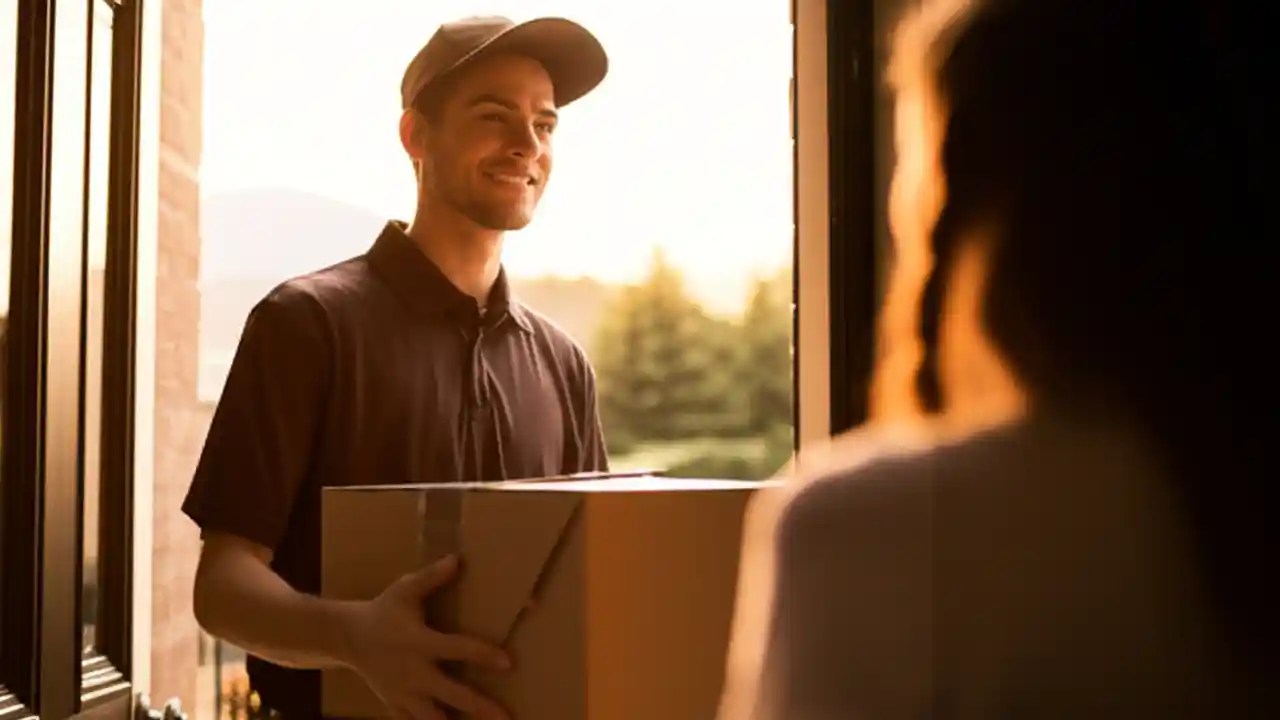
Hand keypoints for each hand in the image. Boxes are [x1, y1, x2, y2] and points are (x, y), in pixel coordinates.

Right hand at [341, 555, 511, 719]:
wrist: (347, 637)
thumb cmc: (383, 611)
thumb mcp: (405, 590)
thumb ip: (433, 577)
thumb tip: (459, 559)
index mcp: (419, 642)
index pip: (457, 649)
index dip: (483, 655)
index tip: (508, 663)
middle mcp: (413, 672)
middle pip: (451, 695)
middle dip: (479, 707)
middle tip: (506, 718)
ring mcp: (403, 693)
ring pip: (433, 719)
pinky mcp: (395, 705)